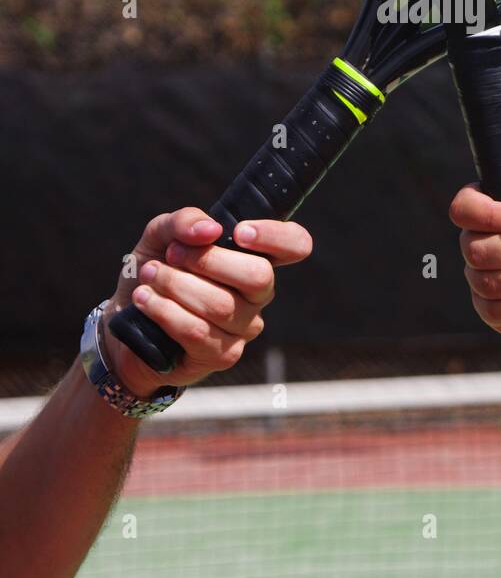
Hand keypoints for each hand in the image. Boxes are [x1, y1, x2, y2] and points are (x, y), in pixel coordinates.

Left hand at [101, 208, 312, 394]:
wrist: (128, 318)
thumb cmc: (156, 270)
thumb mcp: (161, 236)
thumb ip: (184, 222)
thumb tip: (209, 229)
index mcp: (255, 256)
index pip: (295, 244)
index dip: (276, 236)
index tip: (239, 232)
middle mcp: (258, 293)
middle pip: (258, 275)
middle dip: (207, 260)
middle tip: (172, 254)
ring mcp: (244, 327)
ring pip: (221, 305)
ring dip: (175, 285)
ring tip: (148, 276)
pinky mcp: (224, 355)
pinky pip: (198, 331)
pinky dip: (165, 311)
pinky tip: (146, 300)